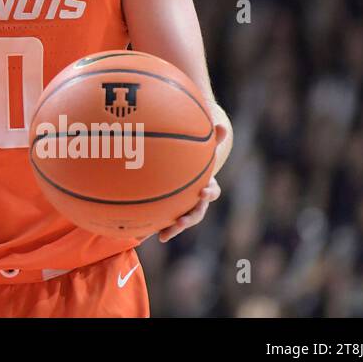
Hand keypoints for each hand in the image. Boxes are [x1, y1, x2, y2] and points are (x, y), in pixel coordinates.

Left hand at [156, 123, 227, 242]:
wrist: (184, 175)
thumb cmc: (194, 161)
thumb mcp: (202, 150)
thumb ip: (211, 139)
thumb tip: (222, 124)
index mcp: (205, 187)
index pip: (212, 192)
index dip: (209, 192)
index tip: (204, 192)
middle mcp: (195, 202)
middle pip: (196, 213)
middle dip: (190, 218)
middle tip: (182, 221)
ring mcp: (183, 209)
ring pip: (179, 222)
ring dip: (173, 229)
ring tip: (163, 235)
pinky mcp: (169, 214)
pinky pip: (161, 223)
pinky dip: (152, 229)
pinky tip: (139, 236)